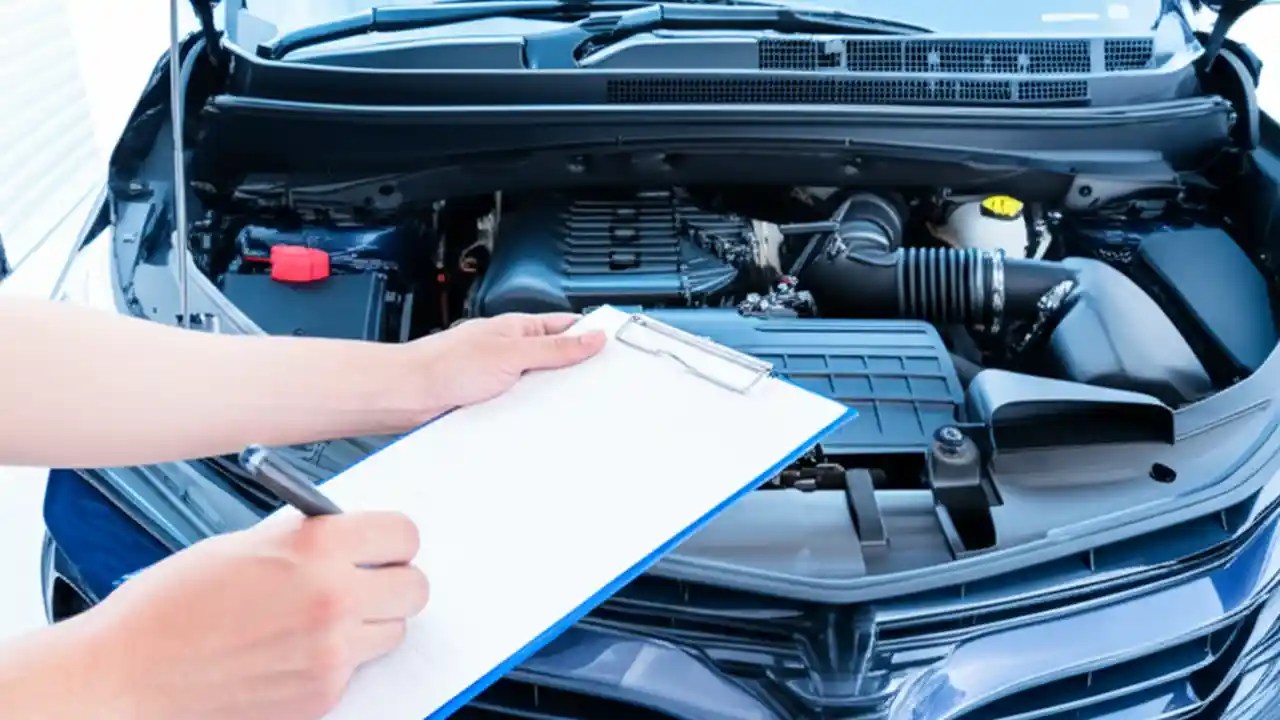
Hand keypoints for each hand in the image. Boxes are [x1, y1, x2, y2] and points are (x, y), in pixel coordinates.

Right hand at [65, 512, 427, 719]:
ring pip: (393, 632)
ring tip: (323, 619)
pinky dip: (338, 661)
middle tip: (366, 582)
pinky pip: (357, 670)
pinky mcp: (323, 697)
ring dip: (371, 624)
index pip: (404, 534)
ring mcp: (331, 654)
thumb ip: (306, 540)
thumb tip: (346, 538)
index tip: (383, 545)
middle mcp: (334, 600)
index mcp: (316, 549)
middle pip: (415, 587)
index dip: (393, 540)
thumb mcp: (242, 546)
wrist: (126, 676)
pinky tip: (295, 652)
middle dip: (393, 582)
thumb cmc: (169, 608)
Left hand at [401, 312, 605, 419]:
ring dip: (550, 398)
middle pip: (555, 360)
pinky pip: (521, 408)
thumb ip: (554, 349)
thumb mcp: (511, 354)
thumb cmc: (444, 364)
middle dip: (573, 373)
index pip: (565, 327)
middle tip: (597, 386)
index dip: (590, 336)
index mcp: (517, 329)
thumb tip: (592, 338)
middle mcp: (510, 351)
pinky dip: (531, 415)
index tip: (613, 350)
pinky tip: (539, 423)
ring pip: (539, 387)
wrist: (407, 396)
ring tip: (567, 408)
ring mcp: (501, 378)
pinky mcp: (491, 403)